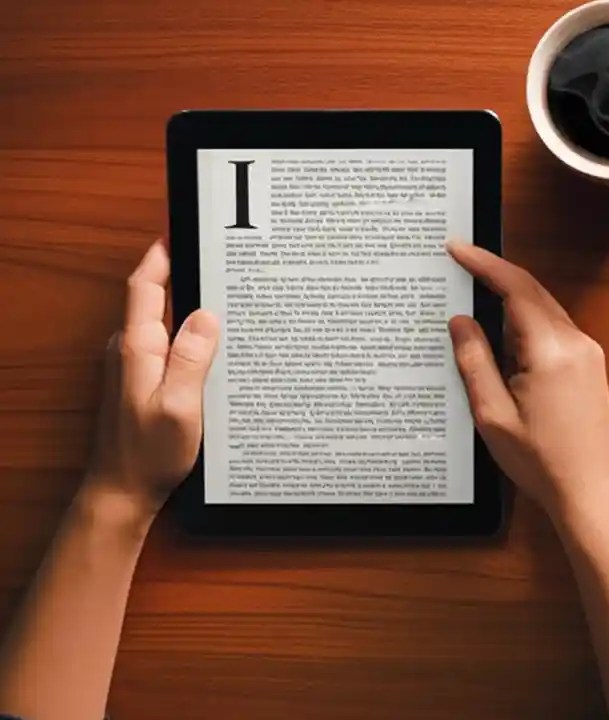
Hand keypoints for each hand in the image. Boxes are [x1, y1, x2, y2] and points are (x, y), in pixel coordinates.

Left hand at [85, 241, 220, 519]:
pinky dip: (189, 336)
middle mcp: (130, 350)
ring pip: (164, 323)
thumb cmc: (149, 455)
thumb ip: (193, 359)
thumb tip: (207, 315)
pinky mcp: (142, 381)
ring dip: (189, 308)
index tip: (179, 231)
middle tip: (220, 261)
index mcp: (138, 348)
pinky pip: (168, 345)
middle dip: (183, 275)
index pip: (146, 288)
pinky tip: (214, 345)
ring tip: (226, 296)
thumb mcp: (181, 407)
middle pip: (156, 299)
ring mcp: (134, 366)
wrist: (122, 492)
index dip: (161, 256)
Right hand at [447, 243, 608, 518]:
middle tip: (458, 265)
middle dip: (495, 275)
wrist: (592, 491)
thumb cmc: (542, 461)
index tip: (457, 248)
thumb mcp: (492, 414)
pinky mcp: (591, 366)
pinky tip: (501, 335)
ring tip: (472, 299)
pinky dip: (526, 323)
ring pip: (543, 310)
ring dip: (510, 301)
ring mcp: (588, 353)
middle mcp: (576, 343)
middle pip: (532, 292)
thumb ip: (474, 362)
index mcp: (550, 350)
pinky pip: (553, 329)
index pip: (516, 288)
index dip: (484, 263)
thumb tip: (460, 321)